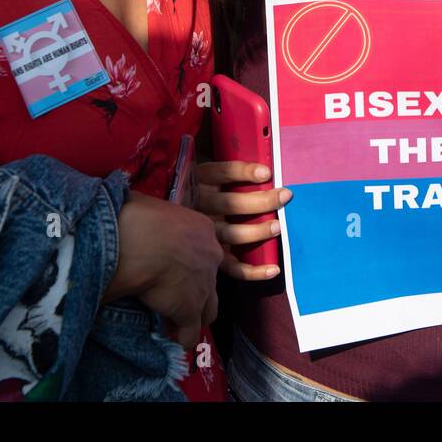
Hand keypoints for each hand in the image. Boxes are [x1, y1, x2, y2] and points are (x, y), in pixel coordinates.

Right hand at [106, 191, 222, 349]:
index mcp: (202, 229)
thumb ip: (154, 216)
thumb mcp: (152, 208)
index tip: (174, 271)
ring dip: (194, 317)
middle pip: (212, 281)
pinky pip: (190, 332)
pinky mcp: (189, 309)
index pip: (203, 252)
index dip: (189, 264)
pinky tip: (175, 343)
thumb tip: (134, 214)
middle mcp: (211, 256)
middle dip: (198, 292)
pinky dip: (184, 339)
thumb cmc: (136, 215)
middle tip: (178, 298)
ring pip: (208, 310)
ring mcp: (204, 285)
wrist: (138, 239)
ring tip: (177, 323)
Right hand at [195, 160, 290, 280]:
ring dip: (256, 232)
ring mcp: (202, 234)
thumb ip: (224, 172)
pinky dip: (252, 271)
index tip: (266, 173)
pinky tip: (273, 269)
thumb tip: (264, 170)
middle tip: (285, 196)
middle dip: (260, 201)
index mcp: (197, 182)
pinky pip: (230, 266)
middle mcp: (199, 207)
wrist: (156, 228)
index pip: (220, 173)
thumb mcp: (198, 174)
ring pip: (231, 233)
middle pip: (229, 204)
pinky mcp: (208, 257)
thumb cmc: (192, 192)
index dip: (243, 173)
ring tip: (278, 227)